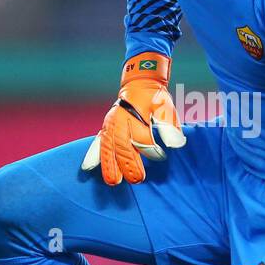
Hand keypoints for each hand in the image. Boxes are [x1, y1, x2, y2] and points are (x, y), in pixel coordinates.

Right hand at [81, 53, 185, 184]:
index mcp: (136, 116)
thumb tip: (176, 144)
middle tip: (137, 180)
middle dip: (129, 164)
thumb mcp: (166, 108)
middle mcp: (120, 121)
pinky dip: (92, 154)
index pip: (143, 138)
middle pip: (123, 146)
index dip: (152, 150)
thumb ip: (169, 126)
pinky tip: (87, 167)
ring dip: (109, 165)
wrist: (140, 83)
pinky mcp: (105, 128)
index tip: (161, 157)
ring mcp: (110, 125)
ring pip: (108, 147)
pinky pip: (97, 142)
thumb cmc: (154, 99)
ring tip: (113, 182)